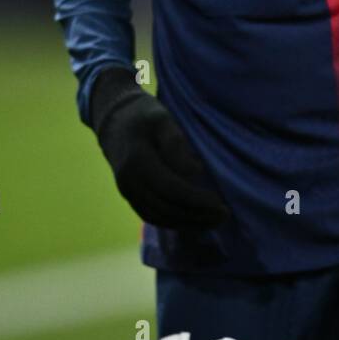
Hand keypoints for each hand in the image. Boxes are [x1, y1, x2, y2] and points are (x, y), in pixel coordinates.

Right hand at [90, 67, 231, 232]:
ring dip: (188, 223)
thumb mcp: (163, 119)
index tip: (220, 203)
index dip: (197, 200)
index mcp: (138, 161)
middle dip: (197, 215)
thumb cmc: (144, 115)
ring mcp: (127, 191)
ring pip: (159, 217)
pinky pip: (152, 216)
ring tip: (214, 221)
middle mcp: (129, 181)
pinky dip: (174, 222)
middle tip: (224, 215)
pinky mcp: (129, 196)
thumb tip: (193, 172)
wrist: (114, 120)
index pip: (172, 189)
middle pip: (166, 208)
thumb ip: (176, 144)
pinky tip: (194, 221)